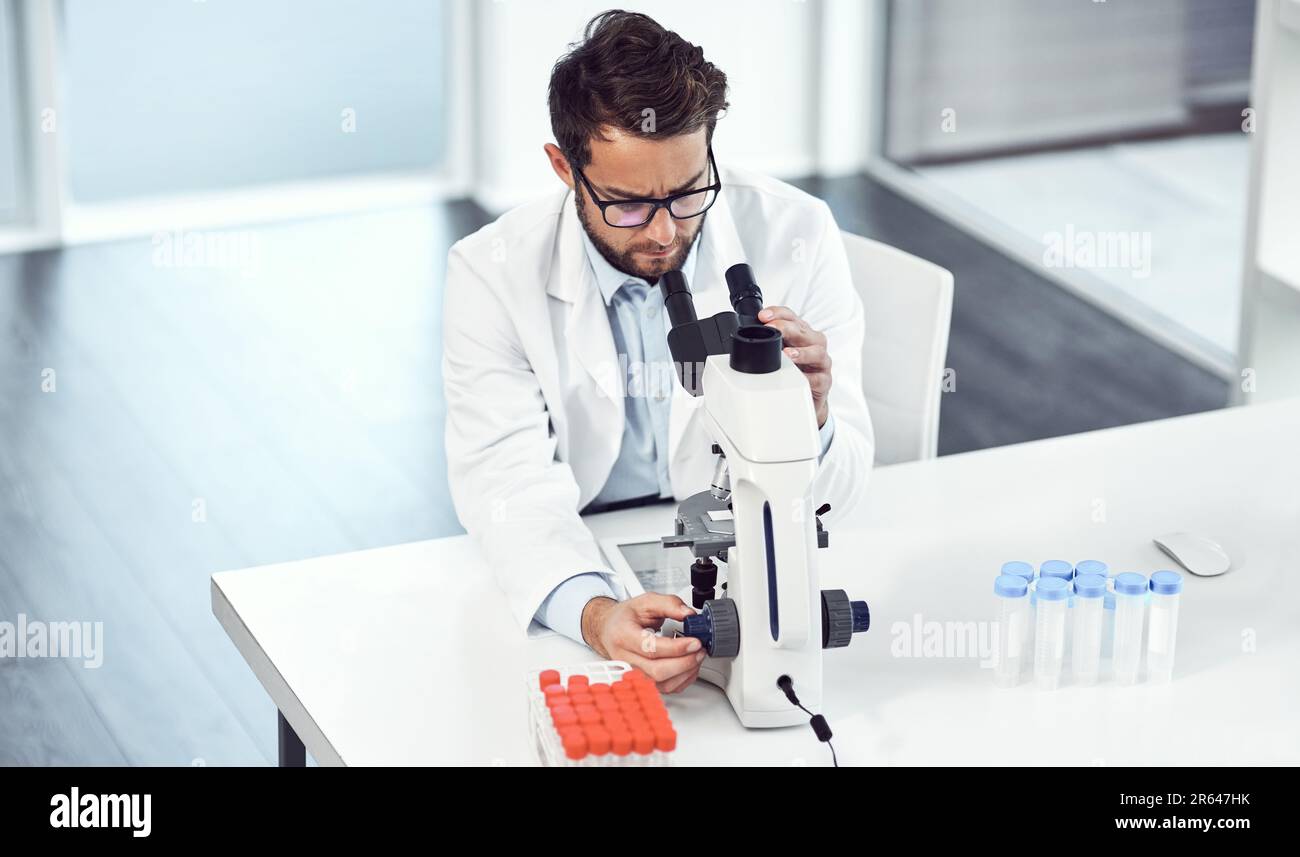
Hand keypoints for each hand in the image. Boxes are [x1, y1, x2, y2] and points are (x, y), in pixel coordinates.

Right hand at [580, 593, 705, 693]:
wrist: (609, 630)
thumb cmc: (625, 617)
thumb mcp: (645, 601)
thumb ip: (669, 604)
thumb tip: (689, 614)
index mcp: (623, 636)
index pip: (651, 648)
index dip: (676, 648)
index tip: (695, 641)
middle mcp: (625, 659)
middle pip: (657, 671)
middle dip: (685, 662)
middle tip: (699, 649)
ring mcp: (633, 673)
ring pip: (662, 684)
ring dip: (686, 673)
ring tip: (697, 656)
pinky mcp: (643, 682)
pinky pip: (666, 689)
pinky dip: (683, 680)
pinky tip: (690, 667)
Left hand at [758, 306, 830, 426]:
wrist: (808, 396)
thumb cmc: (795, 369)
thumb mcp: (780, 352)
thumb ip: (767, 342)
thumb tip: (745, 337)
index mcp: (801, 333)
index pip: (791, 316)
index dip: (777, 313)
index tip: (763, 316)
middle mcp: (813, 343)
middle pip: (803, 331)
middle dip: (786, 328)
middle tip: (771, 329)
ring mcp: (821, 361)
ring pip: (817, 352)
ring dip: (801, 352)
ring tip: (787, 354)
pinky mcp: (824, 381)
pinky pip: (819, 378)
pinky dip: (809, 377)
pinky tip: (800, 377)